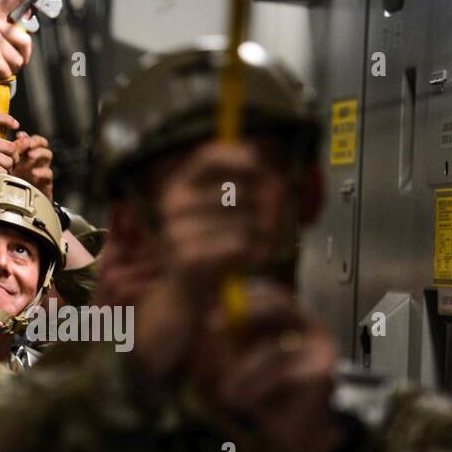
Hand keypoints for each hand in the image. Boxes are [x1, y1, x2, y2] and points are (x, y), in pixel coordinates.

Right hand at [0, 113, 20, 174]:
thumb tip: (26, 140)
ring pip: (10, 161)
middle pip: (11, 147)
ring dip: (8, 168)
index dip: (6, 119)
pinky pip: (6, 171)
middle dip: (13, 157)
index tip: (15, 125)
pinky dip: (3, 176)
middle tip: (2, 161)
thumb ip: (9, 144)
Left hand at [10, 132, 54, 198]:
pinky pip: (48, 173)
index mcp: (27, 154)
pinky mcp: (46, 181)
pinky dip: (41, 171)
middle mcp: (36, 160)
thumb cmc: (16, 183)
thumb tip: (12, 140)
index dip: (27, 137)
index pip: (32, 140)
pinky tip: (33, 172)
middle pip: (43, 144)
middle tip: (28, 144)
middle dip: (36, 141)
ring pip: (48, 155)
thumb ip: (12, 154)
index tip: (19, 136)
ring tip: (30, 156)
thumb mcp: (11, 167)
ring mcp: (42, 169)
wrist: (23, 203)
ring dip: (39, 153)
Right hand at [157, 140, 285, 298]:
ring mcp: (176, 230)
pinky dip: (253, 252)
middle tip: (278, 218)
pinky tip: (253, 259)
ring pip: (242, 219)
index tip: (263, 167)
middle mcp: (172, 204)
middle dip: (267, 203)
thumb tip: (276, 180)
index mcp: (179, 185)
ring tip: (264, 243)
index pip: (209, 157)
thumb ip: (246, 188)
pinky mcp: (187, 257)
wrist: (190, 295)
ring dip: (263, 232)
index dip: (240, 158)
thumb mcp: (226, 212)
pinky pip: (237, 244)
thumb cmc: (216, 246)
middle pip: (237, 189)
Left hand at [191, 283, 345, 451]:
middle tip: (210, 327)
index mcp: (295, 320)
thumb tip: (204, 325)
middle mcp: (313, 328)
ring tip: (225, 393)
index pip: (268, 293)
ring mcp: (322, 350)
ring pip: (272, 349)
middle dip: (240, 314)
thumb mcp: (241, 365)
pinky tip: (243, 404)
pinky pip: (280, 375)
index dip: (238, 297)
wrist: (303, 434)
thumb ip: (228, 344)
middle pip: (278, 306)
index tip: (208, 311)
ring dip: (241, 373)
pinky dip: (255, 389)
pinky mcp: (322, 375)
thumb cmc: (269, 396)